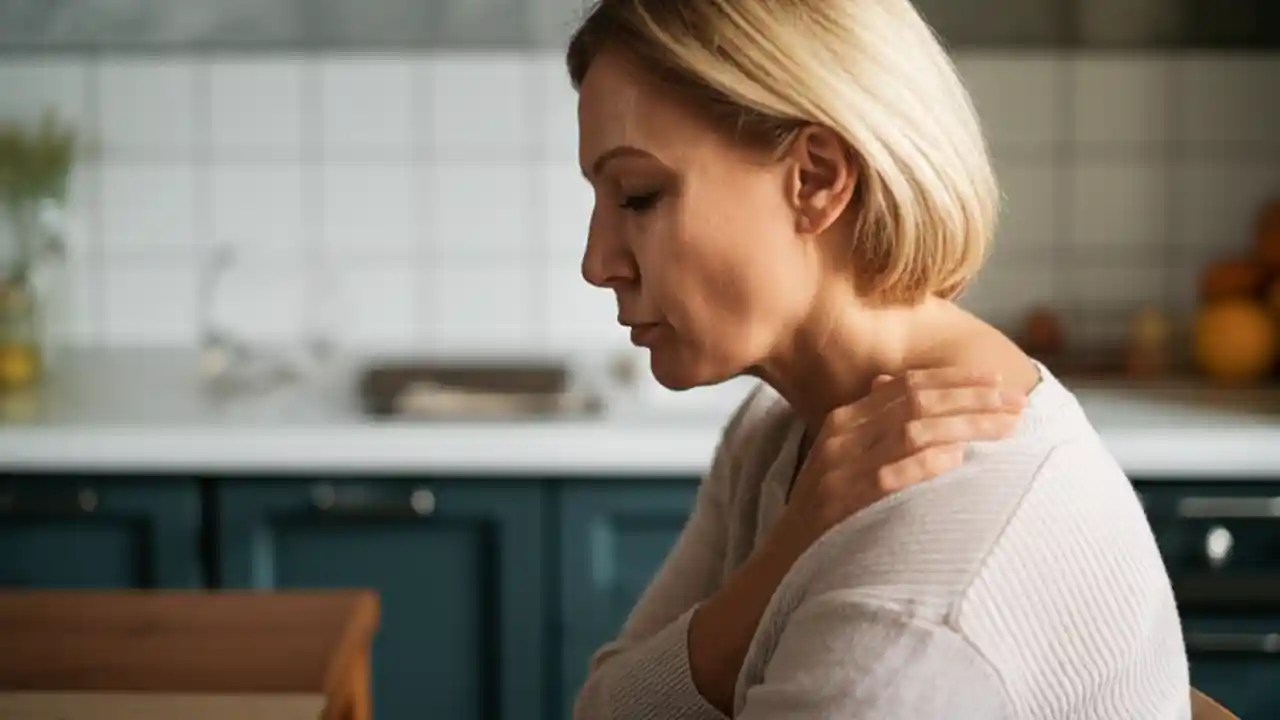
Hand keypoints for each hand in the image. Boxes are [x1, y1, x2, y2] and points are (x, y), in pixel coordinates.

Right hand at [780, 367, 1026, 545]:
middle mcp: (841, 436)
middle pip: (915, 401)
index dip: (954, 379)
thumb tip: (904, 390)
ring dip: (965, 424)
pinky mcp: (845, 501)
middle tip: (1017, 400)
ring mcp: (842, 468)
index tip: (997, 379)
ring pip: (912, 430)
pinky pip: (893, 473)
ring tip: (1007, 425)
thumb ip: (872, 427)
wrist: (781, 562)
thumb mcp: (840, 460)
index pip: (905, 385)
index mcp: (842, 420)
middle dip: (972, 397)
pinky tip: (959, 458)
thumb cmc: (822, 513)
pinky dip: (927, 462)